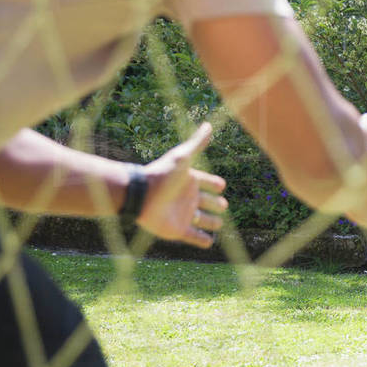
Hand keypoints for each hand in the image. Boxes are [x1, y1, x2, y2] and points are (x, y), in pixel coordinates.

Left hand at [135, 122, 227, 247]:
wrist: (142, 195)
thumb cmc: (162, 175)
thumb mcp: (183, 157)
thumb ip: (197, 143)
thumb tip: (209, 124)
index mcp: (189, 181)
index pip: (206, 182)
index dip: (213, 184)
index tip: (221, 185)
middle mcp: (187, 198)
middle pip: (206, 202)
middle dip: (215, 204)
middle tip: (224, 206)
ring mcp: (183, 215)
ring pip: (201, 220)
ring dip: (210, 222)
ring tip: (219, 224)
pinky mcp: (178, 230)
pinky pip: (193, 236)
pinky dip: (201, 240)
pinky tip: (209, 242)